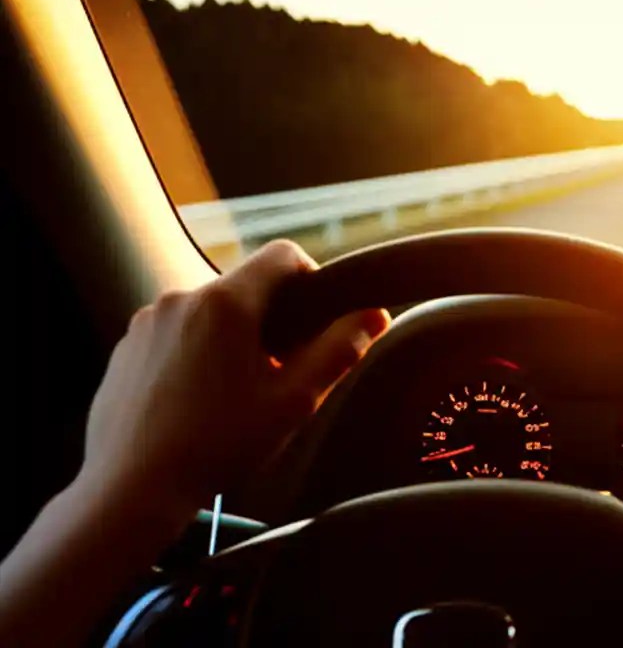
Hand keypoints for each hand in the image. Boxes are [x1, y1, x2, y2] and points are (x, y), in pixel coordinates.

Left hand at [76, 240, 388, 521]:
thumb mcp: (293, 403)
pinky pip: (175, 334)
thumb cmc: (216, 447)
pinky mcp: (126, 347)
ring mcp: (147, 322)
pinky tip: (197, 404)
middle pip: (246, 289)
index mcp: (226, 304)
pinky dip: (195, 355)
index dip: (311, 278)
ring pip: (210, 313)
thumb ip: (338, 352)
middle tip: (280, 375)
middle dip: (271, 322)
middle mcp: (182, 298)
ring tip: (234, 396)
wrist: (130, 488)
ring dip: (231, 339)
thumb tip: (374, 315)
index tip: (315, 321)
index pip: (283, 255)